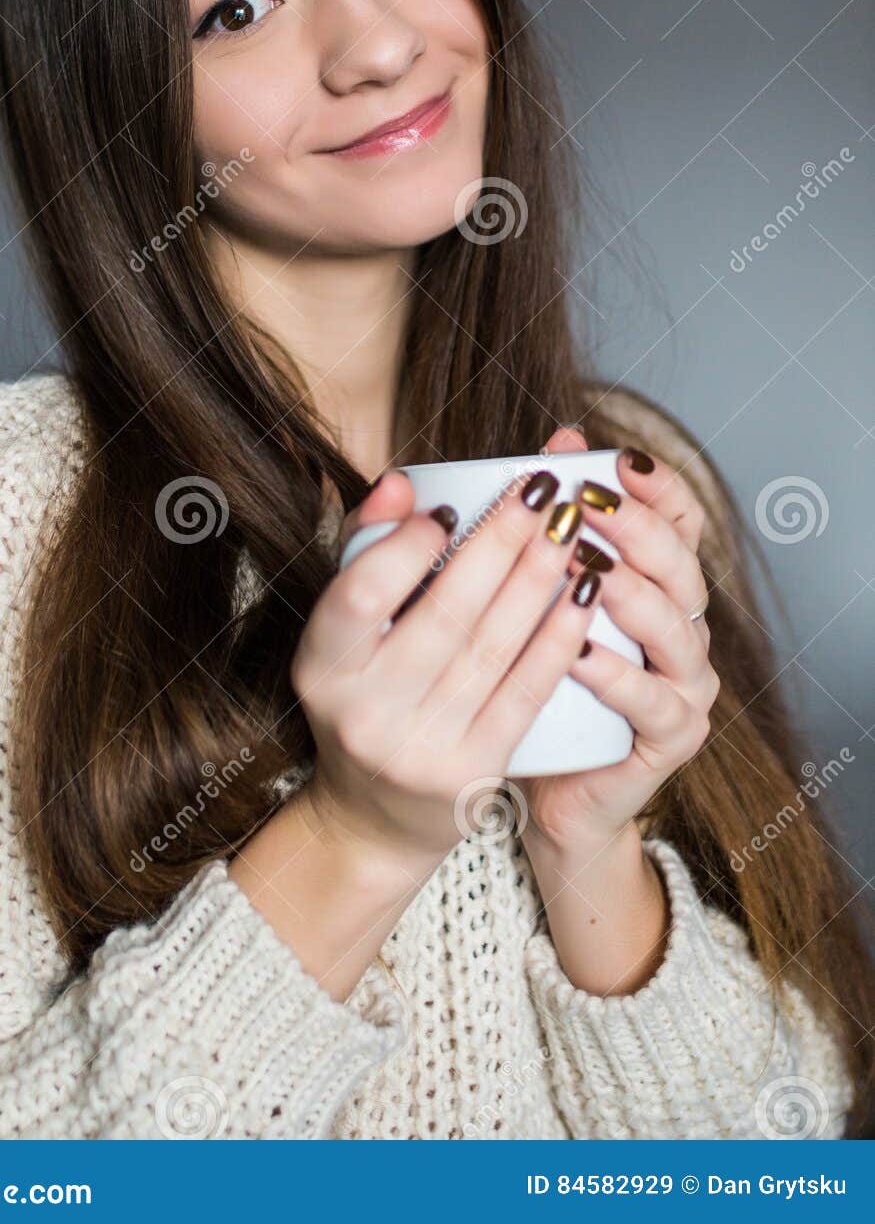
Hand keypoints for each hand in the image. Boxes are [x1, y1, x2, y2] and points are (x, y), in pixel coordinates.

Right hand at [290, 463, 606, 870]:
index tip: (451, 505)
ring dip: (540, 578)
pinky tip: (584, 594)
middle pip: (444, 614)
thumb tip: (402, 483)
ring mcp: (421, 748)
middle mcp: (364, 712)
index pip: (360, 596)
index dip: (406, 547)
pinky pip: (525, 691)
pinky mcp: (473, 772)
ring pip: (493, 647)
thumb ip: (368, 547)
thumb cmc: (365, 692)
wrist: (377, 816)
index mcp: (322, 666)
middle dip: (500, 543)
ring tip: (570, 528)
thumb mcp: (344, 629)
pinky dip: (559, 637)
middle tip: (541, 491)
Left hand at [513, 424, 718, 859]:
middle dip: (636, 528)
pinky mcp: (673, 736)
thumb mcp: (537, 600)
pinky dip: (616, 676)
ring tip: (585, 569)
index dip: (659, 487)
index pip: (681, 522)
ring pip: (673, 628)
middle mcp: (685, 629)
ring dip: (629, 594)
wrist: (548, 784)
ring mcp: (685, 683)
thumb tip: (555, 439)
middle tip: (586, 504)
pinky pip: (650, 701)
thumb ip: (550, 524)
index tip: (617, 459)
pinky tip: (579, 655)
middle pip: (680, 566)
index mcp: (662, 587)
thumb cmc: (538, 680)